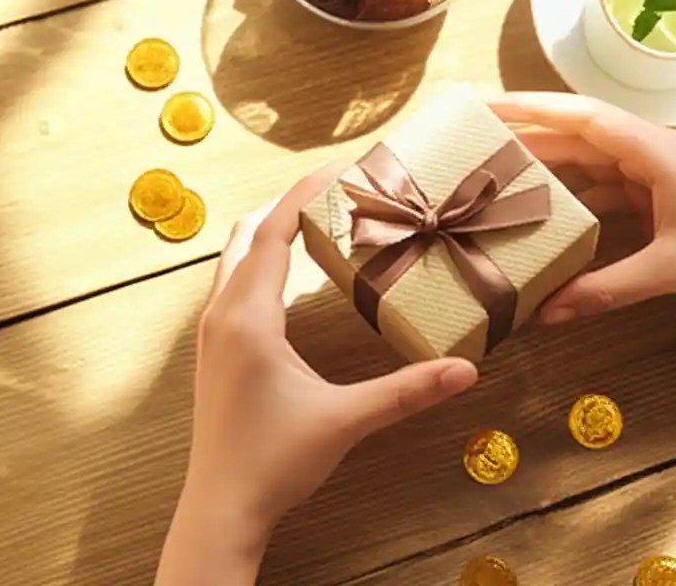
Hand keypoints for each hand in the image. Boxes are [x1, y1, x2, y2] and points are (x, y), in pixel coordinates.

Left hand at [185, 167, 478, 534]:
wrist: (222, 509)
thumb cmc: (273, 464)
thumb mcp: (345, 421)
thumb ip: (406, 392)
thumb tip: (465, 370)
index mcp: (248, 319)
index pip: (274, 233)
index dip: (305, 194)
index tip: (340, 167)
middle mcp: (221, 316)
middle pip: (249, 233)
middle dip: (292, 205)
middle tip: (340, 190)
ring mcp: (210, 334)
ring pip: (235, 258)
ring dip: (273, 231)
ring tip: (321, 221)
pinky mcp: (212, 352)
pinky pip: (232, 284)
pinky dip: (260, 261)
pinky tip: (291, 277)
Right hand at [491, 92, 675, 319]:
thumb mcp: (672, 270)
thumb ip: (607, 288)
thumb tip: (547, 313)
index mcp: (653, 150)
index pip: (581, 116)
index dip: (531, 107)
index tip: (486, 103)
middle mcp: (648, 152)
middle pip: (575, 136)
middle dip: (526, 137)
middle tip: (472, 142)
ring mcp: (651, 174)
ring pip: (586, 164)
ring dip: (545, 170)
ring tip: (494, 179)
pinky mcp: (654, 197)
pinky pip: (601, 191)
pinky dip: (571, 202)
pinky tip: (540, 218)